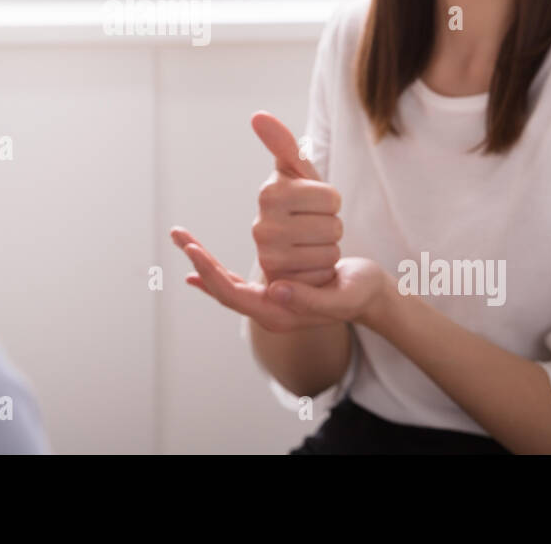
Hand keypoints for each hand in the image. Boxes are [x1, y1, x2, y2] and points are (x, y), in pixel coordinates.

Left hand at [170, 228, 391, 333]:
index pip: (232, 293)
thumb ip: (310, 299)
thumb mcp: (341, 297)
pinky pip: (236, 285)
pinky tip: (201, 266)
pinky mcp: (273, 292)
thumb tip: (274, 291)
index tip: (192, 249)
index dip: (210, 272)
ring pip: (226, 286)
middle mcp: (269, 312)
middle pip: (222, 289)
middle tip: (179, 235)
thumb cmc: (360, 293)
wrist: (372, 296)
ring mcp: (269, 304)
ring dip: (204, 264)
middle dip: (198, 262)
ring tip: (184, 240)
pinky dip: (217, 273)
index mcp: (280, 315)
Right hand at [250, 111, 342, 286]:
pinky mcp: (280, 281)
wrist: (290, 248)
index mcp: (269, 193)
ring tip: (309, 244)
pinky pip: (324, 273)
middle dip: (331, 226)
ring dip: (328, 248)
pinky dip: (323, 270)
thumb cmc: (300, 204)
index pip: (331, 198)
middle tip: (312, 226)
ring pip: (330, 251)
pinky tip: (308, 265)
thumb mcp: (297, 173)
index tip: (313, 203)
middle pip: (333, 226)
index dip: (331, 201)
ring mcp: (269, 256)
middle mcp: (262, 225)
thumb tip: (257, 115)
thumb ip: (282, 144)